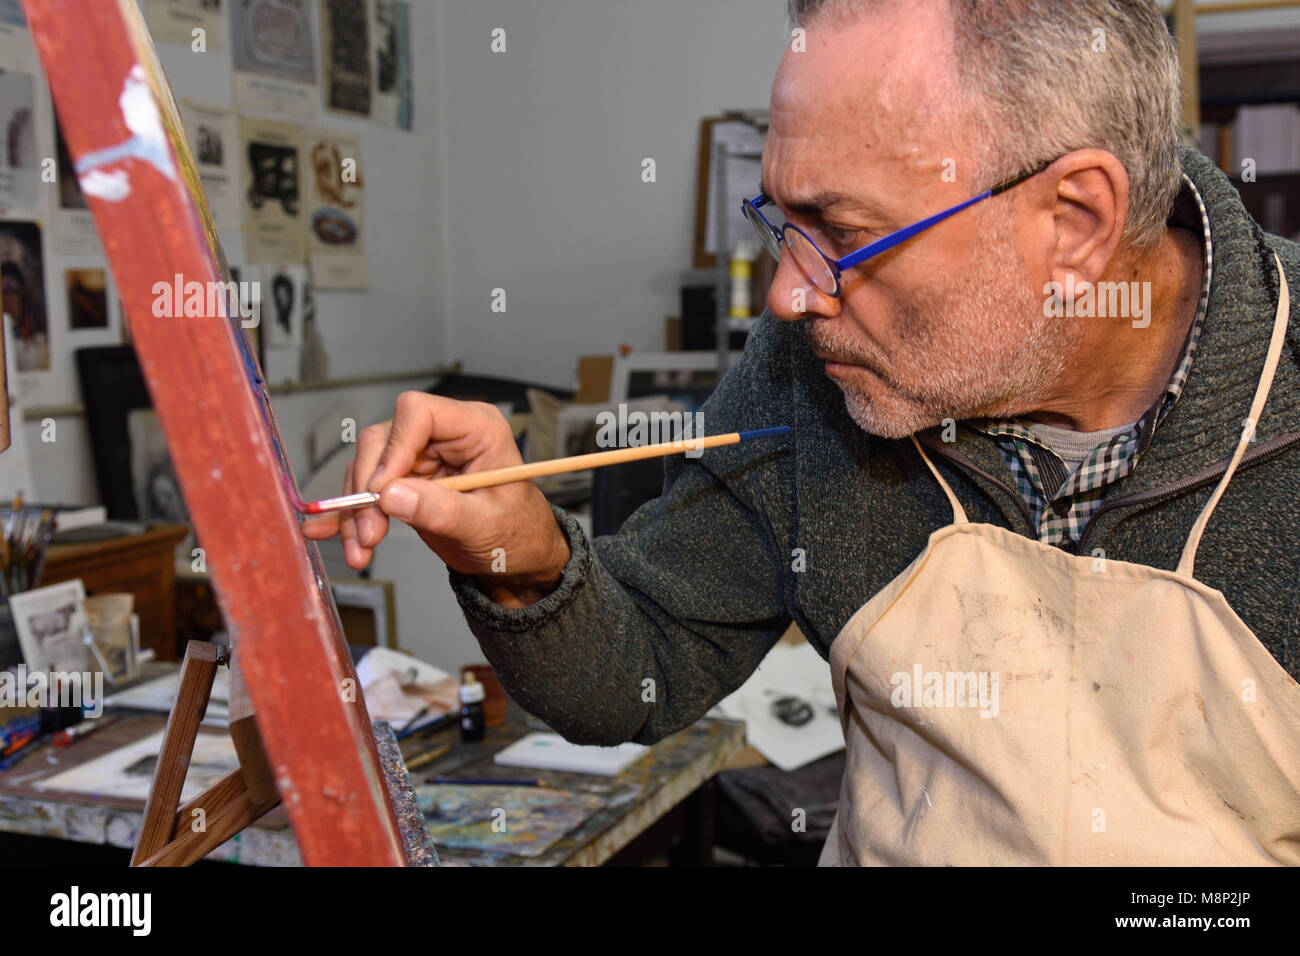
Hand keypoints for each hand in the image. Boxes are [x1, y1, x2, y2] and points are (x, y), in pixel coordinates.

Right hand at [301, 392, 569, 607]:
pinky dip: (350, 515)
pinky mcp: (404, 481)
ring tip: (360, 551)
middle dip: (369, 490)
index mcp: (475, 428)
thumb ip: (442, 510)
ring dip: (357, 512)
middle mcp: (443, 435)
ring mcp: (421, 457)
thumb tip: (390, 496)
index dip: (394, 448)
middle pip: (384, 441)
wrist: (518, 558)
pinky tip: (327, 533)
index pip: (418, 413)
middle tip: (370, 534)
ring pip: (368, 469)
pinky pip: (367, 491)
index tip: (382, 492)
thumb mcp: (486, 526)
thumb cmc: (517, 533)